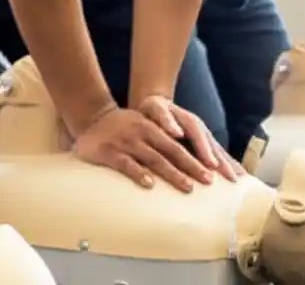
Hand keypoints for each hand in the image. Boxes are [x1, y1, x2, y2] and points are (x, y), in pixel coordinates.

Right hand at [72, 105, 213, 192]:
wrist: (91, 118)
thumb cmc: (122, 128)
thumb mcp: (143, 127)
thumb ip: (160, 142)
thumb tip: (187, 164)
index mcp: (152, 126)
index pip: (179, 144)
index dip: (196, 156)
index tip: (213, 171)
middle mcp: (142, 131)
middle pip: (172, 150)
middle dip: (192, 166)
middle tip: (208, 181)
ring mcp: (126, 141)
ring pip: (153, 158)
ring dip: (172, 173)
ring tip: (188, 186)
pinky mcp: (108, 151)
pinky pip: (126, 163)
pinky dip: (139, 173)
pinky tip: (150, 184)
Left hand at [137, 94, 243, 181]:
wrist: (158, 106)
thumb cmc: (154, 110)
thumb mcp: (155, 109)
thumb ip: (165, 119)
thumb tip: (177, 133)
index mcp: (187, 119)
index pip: (198, 135)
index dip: (205, 149)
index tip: (212, 164)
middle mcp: (200, 127)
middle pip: (212, 144)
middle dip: (222, 161)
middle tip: (231, 177)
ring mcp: (203, 135)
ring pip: (218, 150)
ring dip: (228, 164)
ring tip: (240, 179)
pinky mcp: (204, 143)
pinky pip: (218, 154)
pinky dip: (228, 164)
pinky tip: (239, 176)